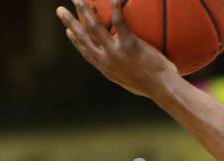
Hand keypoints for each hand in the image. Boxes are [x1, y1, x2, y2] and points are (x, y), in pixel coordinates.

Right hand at [57, 0, 177, 96]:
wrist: (162, 89)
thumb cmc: (156, 87)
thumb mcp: (137, 83)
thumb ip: (130, 72)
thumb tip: (134, 68)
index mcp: (107, 69)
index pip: (87, 53)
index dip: (76, 41)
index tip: (69, 31)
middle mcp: (106, 61)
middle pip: (83, 38)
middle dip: (70, 23)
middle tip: (60, 11)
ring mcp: (115, 52)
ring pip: (93, 27)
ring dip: (83, 11)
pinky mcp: (128, 45)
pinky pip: (119, 22)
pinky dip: (115, 8)